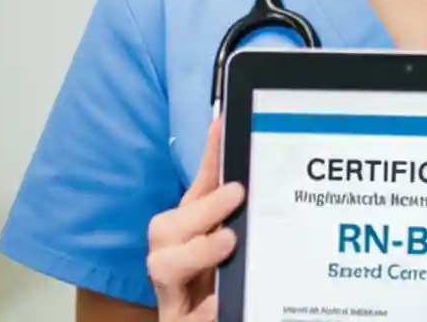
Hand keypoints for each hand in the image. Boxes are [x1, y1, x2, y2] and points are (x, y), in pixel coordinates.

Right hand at [146, 117, 244, 320]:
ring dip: (196, 251)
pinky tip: (222, 302)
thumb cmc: (220, 291)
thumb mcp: (238, 250)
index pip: (196, 192)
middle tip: (237, 194)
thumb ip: (241, 216)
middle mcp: (171, 261)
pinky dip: (206, 309)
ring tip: (228, 242)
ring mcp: (171, 297)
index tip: (221, 125)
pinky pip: (185, 317)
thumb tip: (262, 174)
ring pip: (163, 267)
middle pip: (166, 228)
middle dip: (201, 209)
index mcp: (188, 238)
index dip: (208, 159)